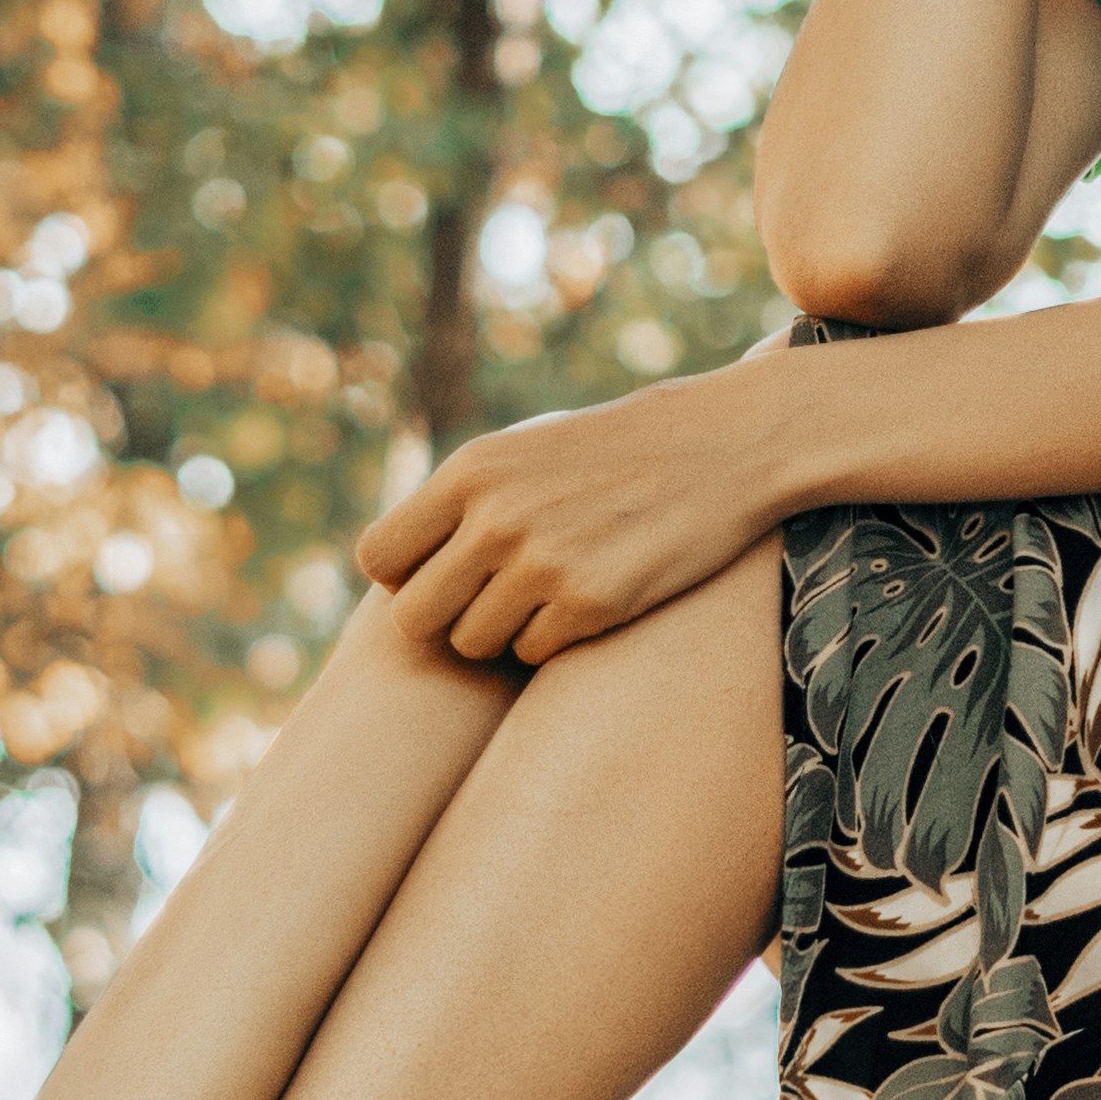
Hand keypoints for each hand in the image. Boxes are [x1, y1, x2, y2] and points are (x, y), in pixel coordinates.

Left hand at [355, 372, 800, 665]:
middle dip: (448, 618)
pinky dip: (553, 639)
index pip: (379, 559)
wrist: (721, 447)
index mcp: (470, 472)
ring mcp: (542, 563)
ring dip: (503, 632)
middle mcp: (495, 517)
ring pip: (473, 643)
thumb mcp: (522, 454)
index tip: (445, 573)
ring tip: (547, 593)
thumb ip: (458, 504)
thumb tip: (389, 574)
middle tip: (491, 600)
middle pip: (415, 618)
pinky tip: (588, 598)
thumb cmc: (614, 455)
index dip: (406, 578)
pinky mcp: (590, 602)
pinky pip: (532, 652)